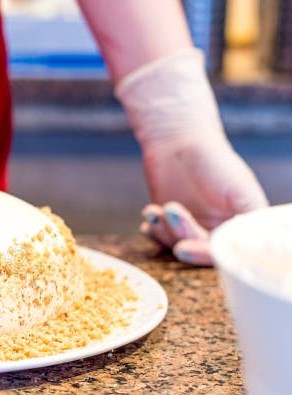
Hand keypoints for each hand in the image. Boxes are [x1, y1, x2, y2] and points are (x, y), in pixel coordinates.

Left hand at [138, 138, 266, 264]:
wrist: (180, 141)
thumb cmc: (214, 161)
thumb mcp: (241, 191)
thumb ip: (246, 221)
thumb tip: (238, 248)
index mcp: (240, 226)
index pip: (224, 252)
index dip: (204, 254)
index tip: (184, 247)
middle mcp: (218, 230)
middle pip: (198, 248)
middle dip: (180, 233)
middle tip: (169, 210)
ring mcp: (193, 226)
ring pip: (177, 243)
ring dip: (163, 230)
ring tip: (154, 210)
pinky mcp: (170, 222)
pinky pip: (161, 237)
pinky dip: (154, 232)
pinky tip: (147, 224)